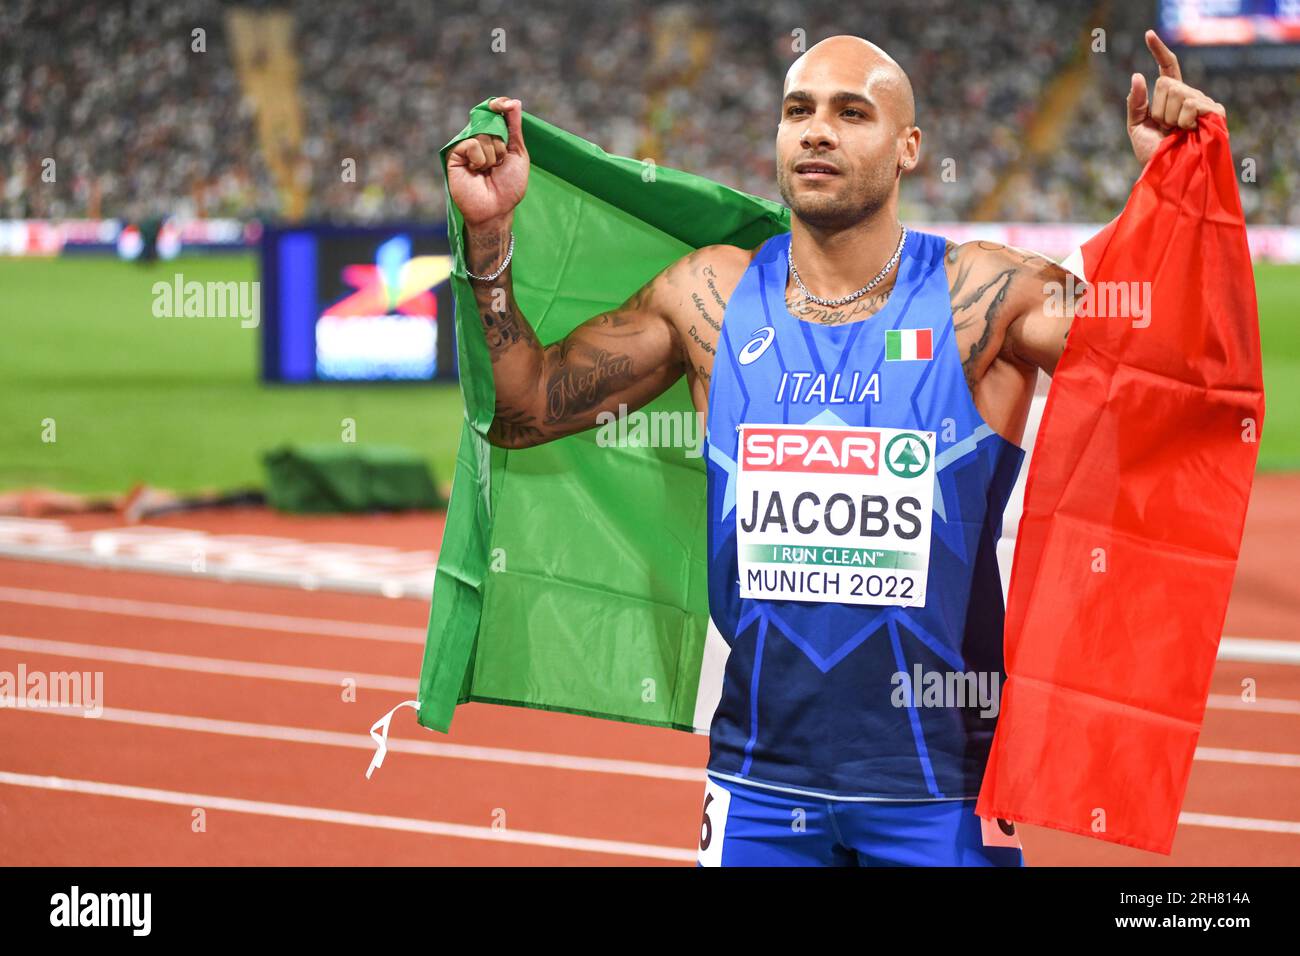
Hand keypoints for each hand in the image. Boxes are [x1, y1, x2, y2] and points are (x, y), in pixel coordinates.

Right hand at [447, 97, 529, 228]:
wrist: (496, 208)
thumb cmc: (509, 186)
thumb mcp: (518, 153)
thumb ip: (514, 127)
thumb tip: (514, 102)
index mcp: (494, 138)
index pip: (494, 112)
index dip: (499, 105)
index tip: (505, 105)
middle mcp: (479, 139)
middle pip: (490, 122)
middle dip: (501, 143)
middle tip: (500, 163)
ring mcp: (466, 146)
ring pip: (483, 134)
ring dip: (493, 155)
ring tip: (488, 170)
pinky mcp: (455, 154)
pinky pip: (471, 144)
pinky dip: (480, 159)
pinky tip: (476, 171)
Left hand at [1127, 30, 1225, 166]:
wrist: (1168, 175)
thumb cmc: (1154, 155)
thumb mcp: (1137, 128)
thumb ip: (1135, 103)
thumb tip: (1138, 75)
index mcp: (1172, 98)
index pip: (1167, 69)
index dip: (1159, 51)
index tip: (1147, 34)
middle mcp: (1190, 96)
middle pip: (1166, 83)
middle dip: (1159, 109)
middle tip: (1167, 129)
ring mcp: (1204, 102)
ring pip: (1178, 93)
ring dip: (1170, 118)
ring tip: (1178, 133)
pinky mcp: (1215, 112)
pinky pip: (1192, 103)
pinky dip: (1184, 120)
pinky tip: (1189, 131)